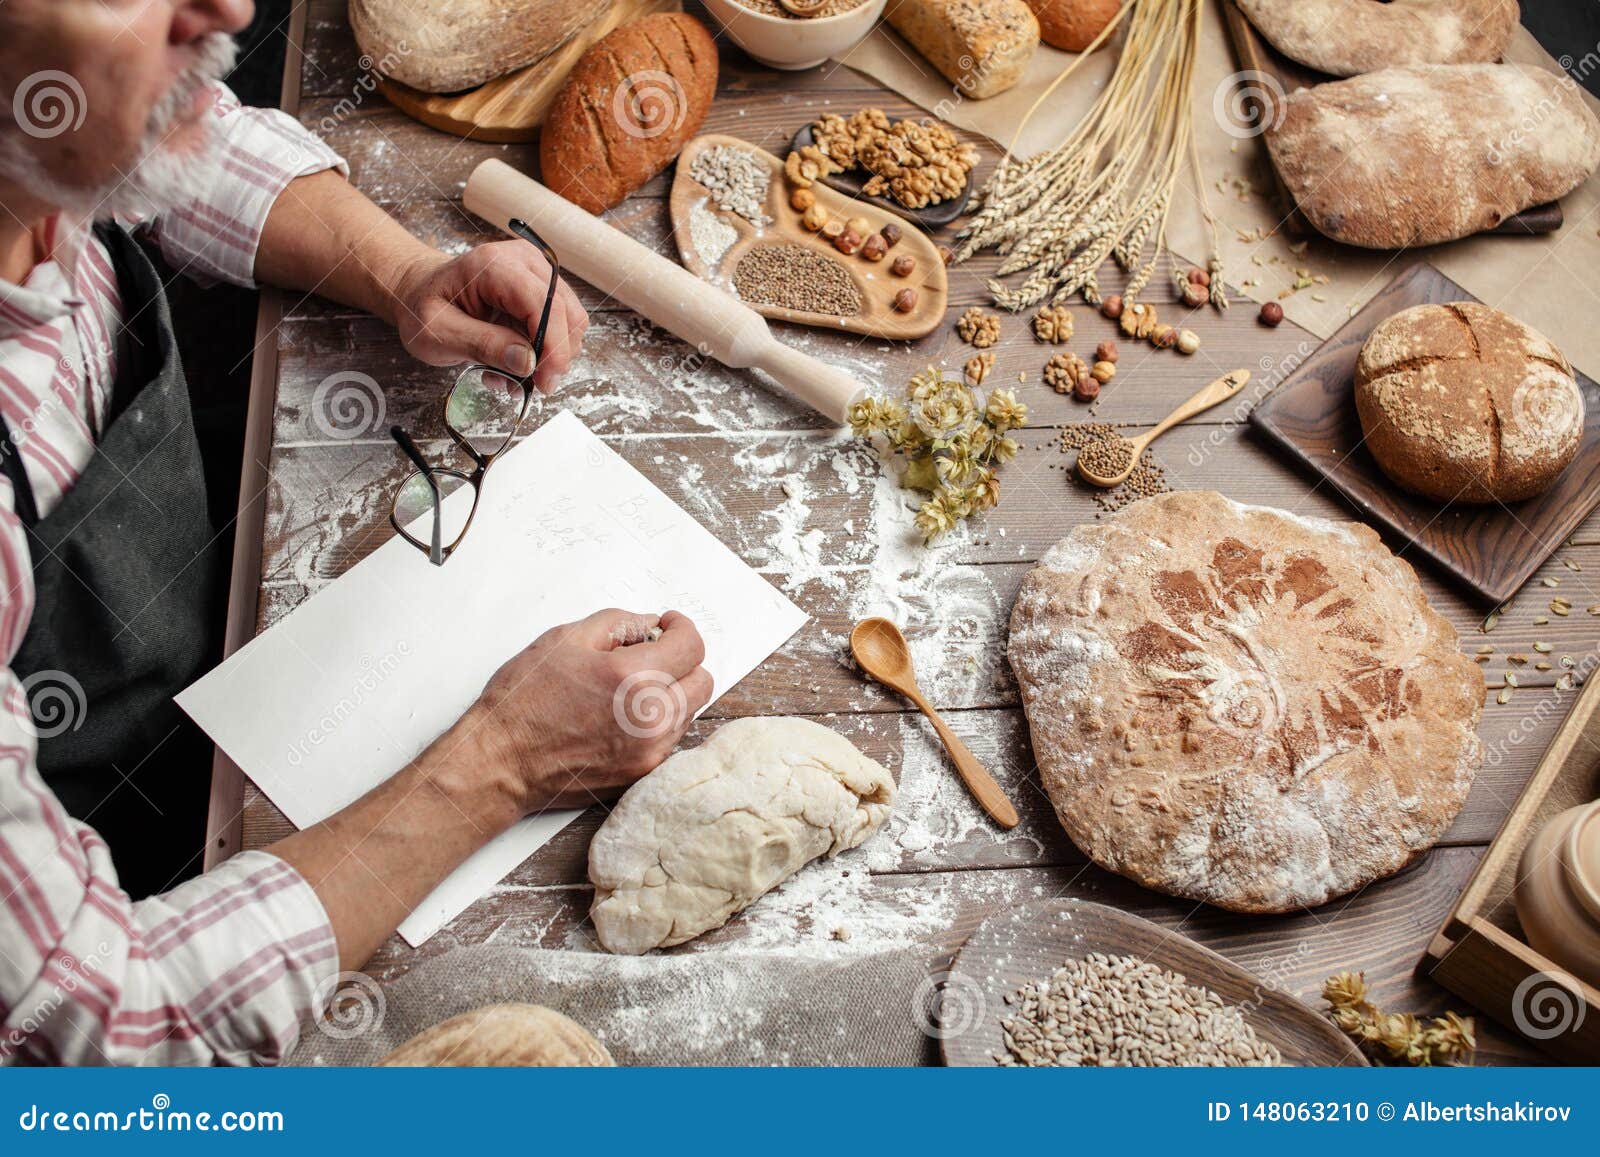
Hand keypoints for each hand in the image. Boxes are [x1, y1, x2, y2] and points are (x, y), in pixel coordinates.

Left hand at [391, 241, 588, 392]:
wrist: (418, 292)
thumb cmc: (422, 309)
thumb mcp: (439, 334)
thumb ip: (484, 346)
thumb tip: (529, 362)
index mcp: (494, 266)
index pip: (544, 304)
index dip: (553, 347)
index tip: (544, 383)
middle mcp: (522, 261)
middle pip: (566, 313)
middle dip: (553, 356)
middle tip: (527, 385)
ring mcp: (536, 271)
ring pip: (571, 320)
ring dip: (548, 356)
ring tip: (511, 373)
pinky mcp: (541, 287)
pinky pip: (560, 324)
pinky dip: (544, 350)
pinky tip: (515, 360)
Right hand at [461, 608, 712, 811]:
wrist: (501, 762)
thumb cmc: (524, 702)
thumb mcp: (564, 640)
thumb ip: (618, 623)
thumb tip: (650, 623)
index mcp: (632, 677)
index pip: (692, 646)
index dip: (681, 628)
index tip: (667, 626)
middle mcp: (650, 717)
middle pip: (702, 680)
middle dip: (682, 661)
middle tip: (652, 655)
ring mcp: (650, 750)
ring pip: (690, 710)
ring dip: (672, 692)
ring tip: (631, 688)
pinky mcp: (642, 772)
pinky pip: (672, 737)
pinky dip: (660, 720)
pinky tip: (624, 715)